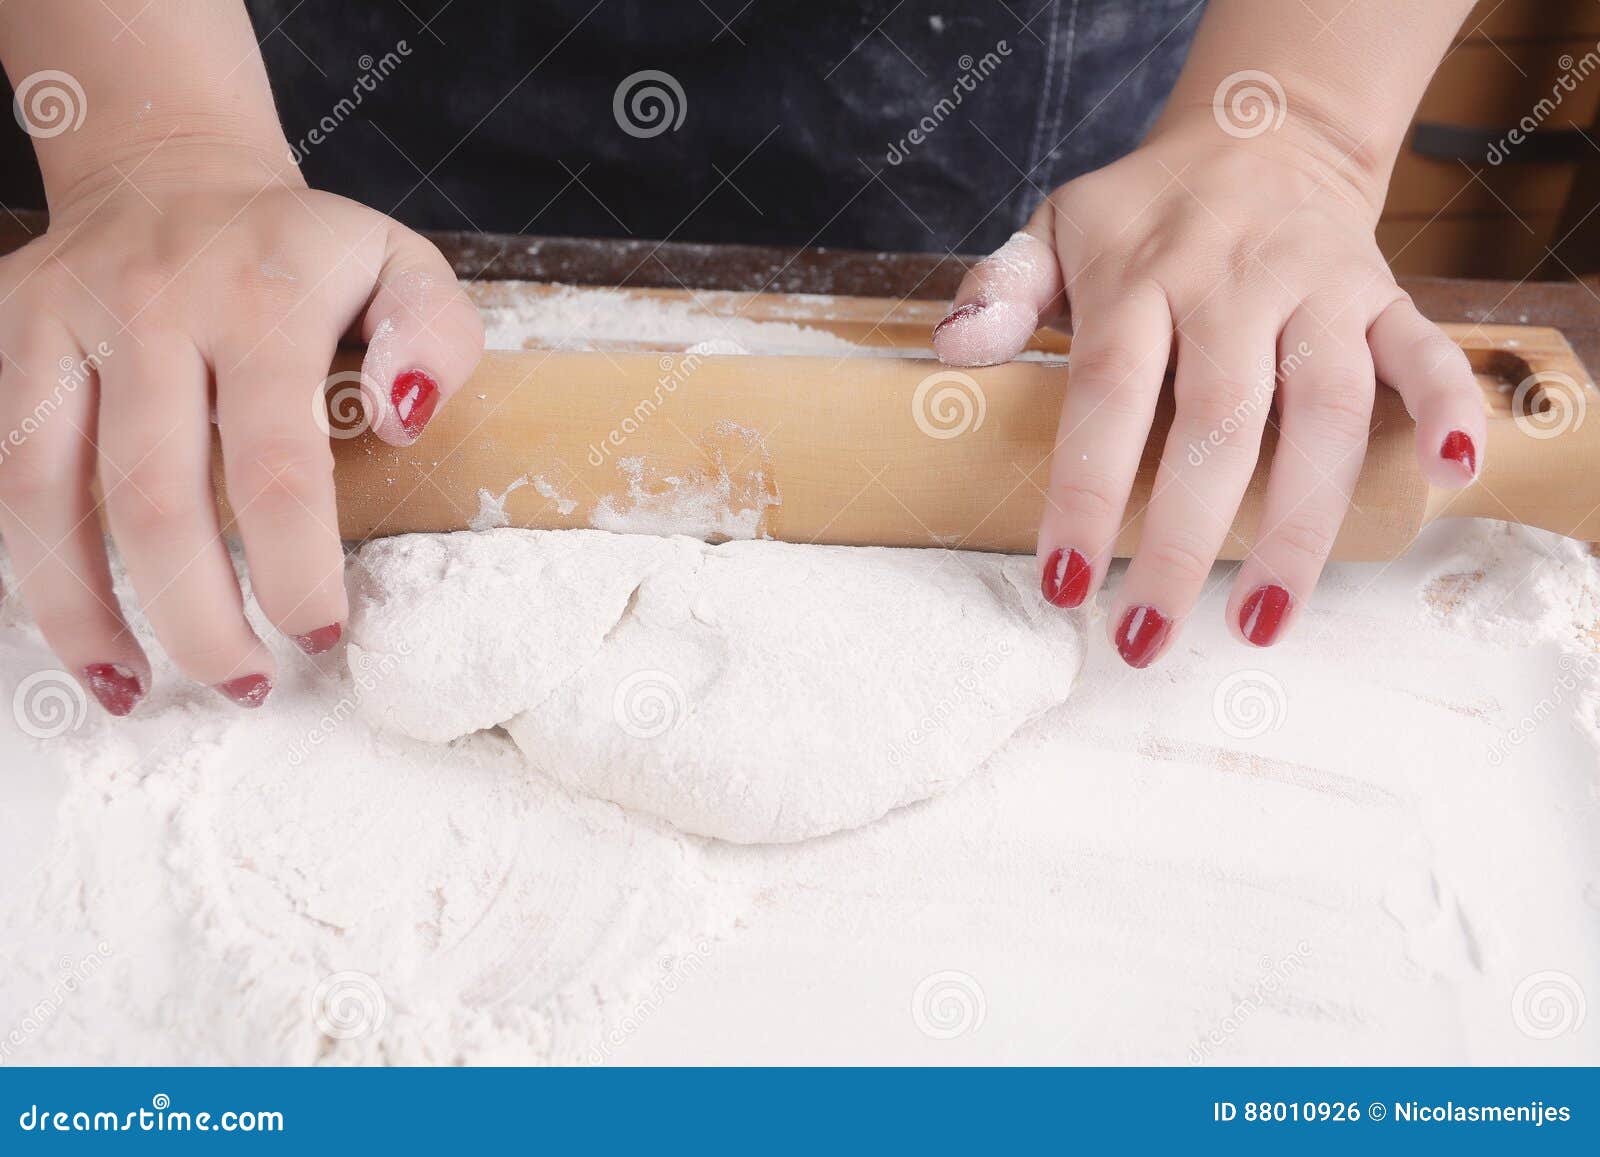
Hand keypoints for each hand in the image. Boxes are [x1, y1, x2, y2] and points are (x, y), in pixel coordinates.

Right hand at [0, 142, 482, 712]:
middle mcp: (150, 304)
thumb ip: (435, 336)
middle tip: (242, 685)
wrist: (171, 170)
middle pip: (155, 498)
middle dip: (196, 616)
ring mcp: (59, 316)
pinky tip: (68, 623)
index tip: (318, 636)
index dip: (295, 569)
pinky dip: (22, 558)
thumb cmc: (304, 253)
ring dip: (82, 610)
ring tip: (130, 688)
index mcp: (263, 299)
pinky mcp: (1, 328)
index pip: (277, 465)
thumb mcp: (404, 266)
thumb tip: (404, 420)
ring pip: (41, 492)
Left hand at [933, 117, 1482, 666]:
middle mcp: (1232, 284)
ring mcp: (1315, 290)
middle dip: (1181, 540)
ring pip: (1323, 409)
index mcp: (1140, 278)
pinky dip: (1448, 405)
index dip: (1085, 492)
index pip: (1107, 393)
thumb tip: (955, 350)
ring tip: (1260, 622)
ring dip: (1299, 522)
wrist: (1262, 136)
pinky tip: (1450, 475)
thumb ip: (1004, 287)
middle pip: (1216, 422)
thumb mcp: (1056, 228)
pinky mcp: (1381, 297)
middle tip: (1146, 637)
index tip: (1064, 585)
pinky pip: (1424, 350)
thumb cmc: (1143, 214)